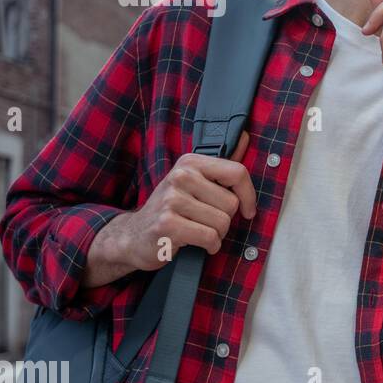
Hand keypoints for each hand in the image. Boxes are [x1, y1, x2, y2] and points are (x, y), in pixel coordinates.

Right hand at [116, 130, 256, 270]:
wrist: (134, 235)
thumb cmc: (171, 209)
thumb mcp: (194, 183)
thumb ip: (221, 166)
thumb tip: (244, 136)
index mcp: (190, 163)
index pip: (237, 173)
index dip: (249, 196)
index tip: (248, 210)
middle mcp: (180, 177)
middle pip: (232, 203)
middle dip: (225, 219)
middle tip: (205, 221)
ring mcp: (171, 200)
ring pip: (222, 222)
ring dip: (217, 234)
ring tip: (199, 231)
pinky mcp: (167, 224)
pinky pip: (210, 237)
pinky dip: (210, 246)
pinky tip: (196, 243)